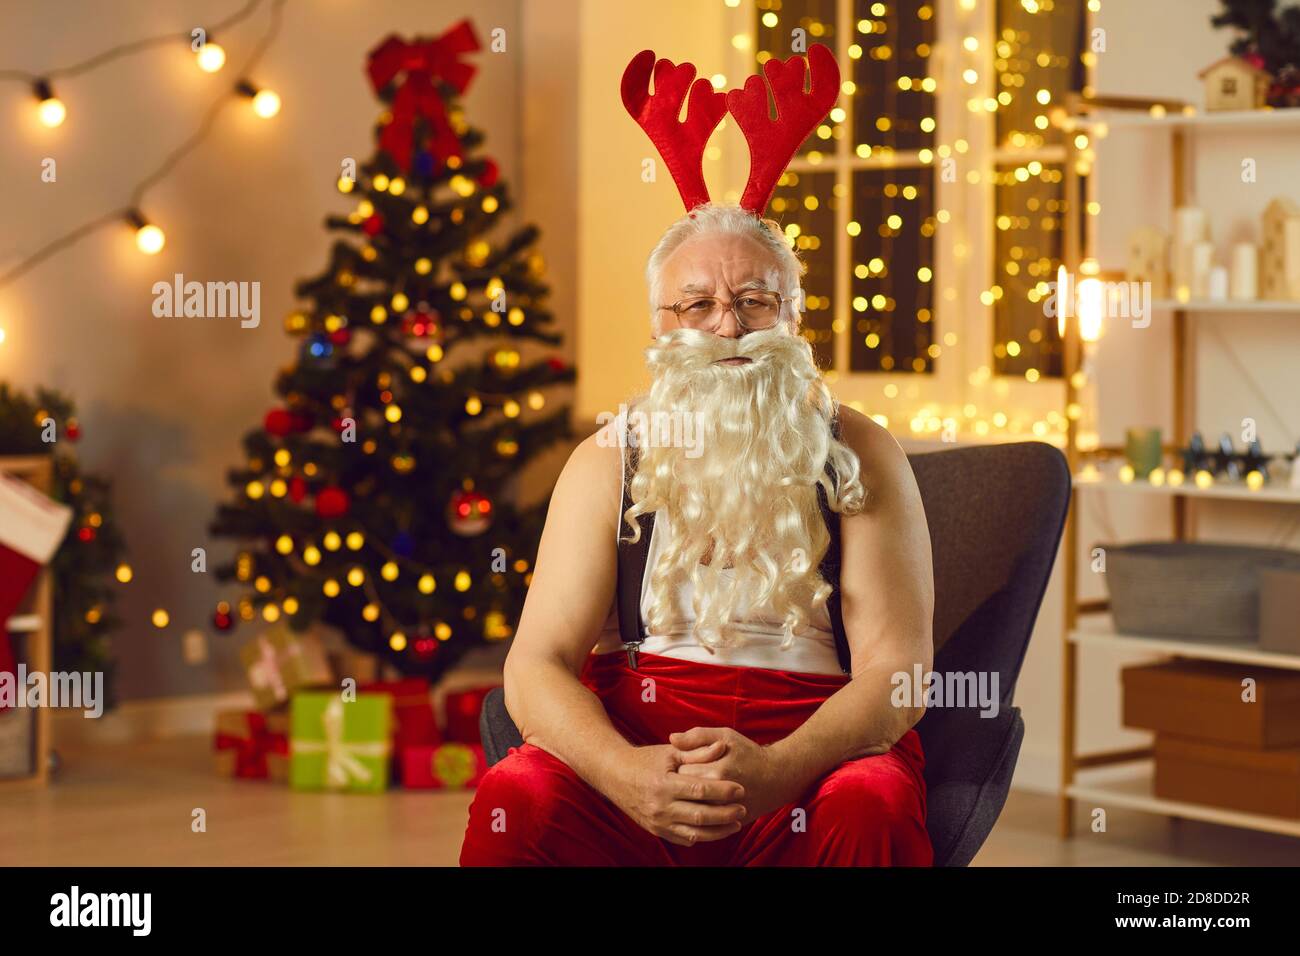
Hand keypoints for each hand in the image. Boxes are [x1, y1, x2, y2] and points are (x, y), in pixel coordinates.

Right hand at [606, 742, 747, 845]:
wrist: (614, 775)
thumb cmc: (645, 760)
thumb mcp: (670, 752)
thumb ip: (697, 751)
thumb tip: (722, 747)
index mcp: (664, 784)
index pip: (700, 789)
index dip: (722, 790)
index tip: (740, 788)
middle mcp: (660, 806)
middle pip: (700, 815)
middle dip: (725, 813)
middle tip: (743, 809)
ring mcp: (657, 822)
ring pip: (695, 833)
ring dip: (718, 830)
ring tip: (737, 823)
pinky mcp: (656, 831)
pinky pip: (684, 839)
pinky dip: (703, 836)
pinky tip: (717, 830)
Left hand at [671, 727, 799, 819]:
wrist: (777, 778)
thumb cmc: (749, 753)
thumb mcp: (726, 736)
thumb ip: (697, 735)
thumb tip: (672, 738)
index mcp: (716, 771)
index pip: (680, 770)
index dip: (681, 764)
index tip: (689, 760)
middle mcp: (719, 795)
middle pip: (684, 790)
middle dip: (683, 781)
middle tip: (693, 773)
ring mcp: (724, 812)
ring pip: (692, 806)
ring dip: (690, 797)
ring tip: (699, 785)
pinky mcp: (728, 823)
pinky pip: (703, 820)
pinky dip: (700, 810)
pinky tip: (705, 800)